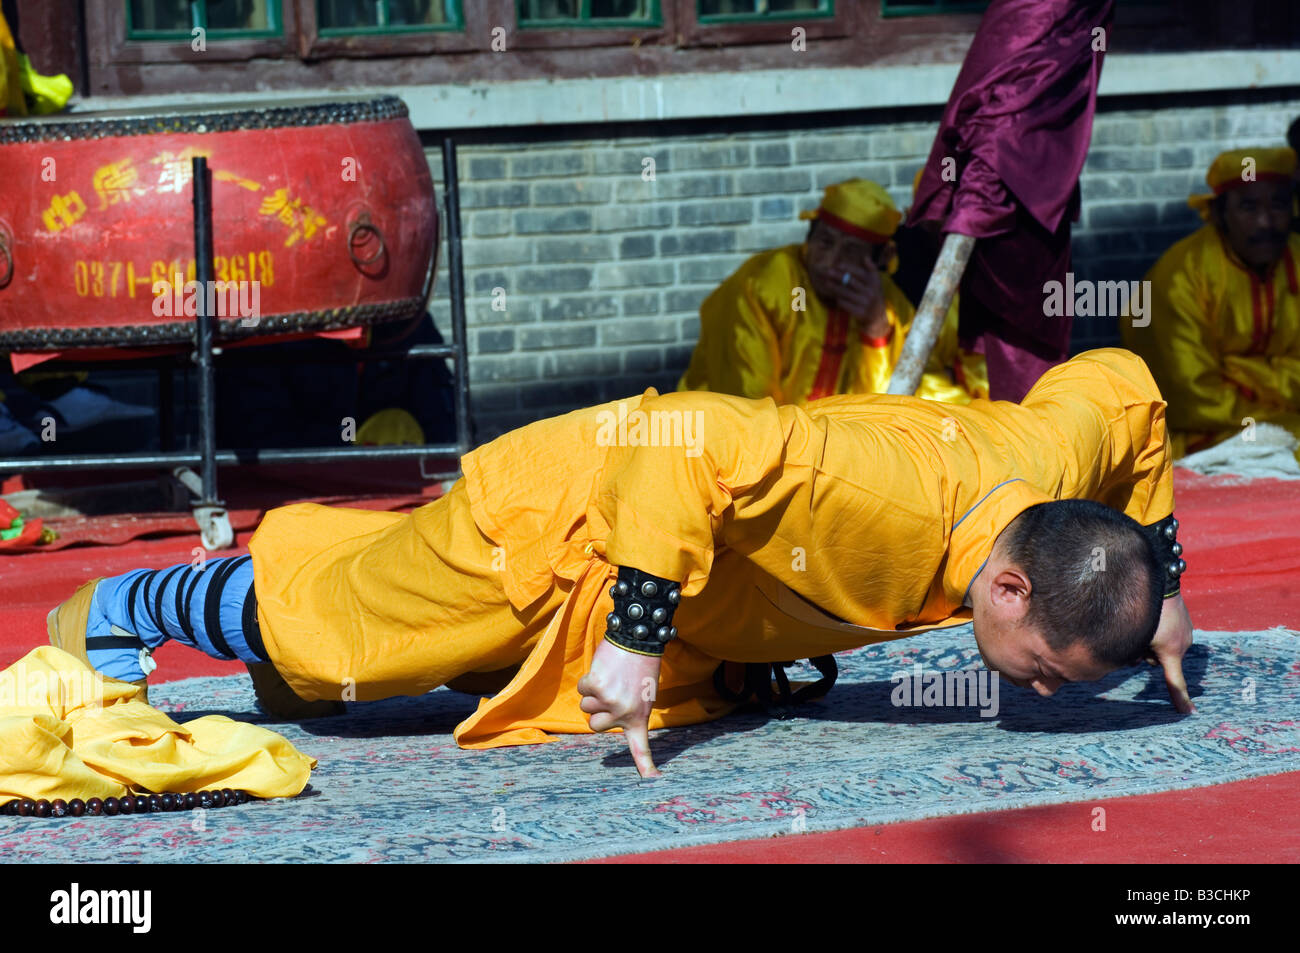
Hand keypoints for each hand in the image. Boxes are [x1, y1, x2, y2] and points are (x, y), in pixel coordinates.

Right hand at [577, 637, 662, 777]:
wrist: (637, 639)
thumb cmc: (640, 667)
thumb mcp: (643, 695)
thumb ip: (627, 711)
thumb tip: (606, 718)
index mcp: (639, 717)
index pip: (641, 747)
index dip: (644, 766)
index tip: (652, 780)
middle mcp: (623, 713)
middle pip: (595, 724)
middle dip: (597, 710)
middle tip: (612, 691)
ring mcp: (609, 700)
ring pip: (586, 705)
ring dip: (593, 692)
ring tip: (611, 677)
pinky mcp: (596, 685)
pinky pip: (583, 688)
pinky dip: (589, 678)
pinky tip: (604, 669)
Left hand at [836, 252, 888, 339]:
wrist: (877, 316)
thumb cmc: (873, 295)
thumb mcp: (876, 282)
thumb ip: (872, 269)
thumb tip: (865, 257)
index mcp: (875, 283)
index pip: (860, 273)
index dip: (848, 268)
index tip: (837, 265)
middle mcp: (871, 292)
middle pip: (851, 282)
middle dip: (838, 276)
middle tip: (828, 272)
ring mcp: (865, 303)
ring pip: (846, 293)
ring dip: (835, 287)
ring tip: (827, 283)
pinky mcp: (860, 313)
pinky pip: (845, 304)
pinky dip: (839, 300)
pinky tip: (835, 296)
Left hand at [1145, 593, 1194, 712]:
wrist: (1159, 581)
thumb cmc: (1148, 612)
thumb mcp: (1141, 638)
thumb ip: (1137, 654)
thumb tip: (1136, 664)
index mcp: (1173, 650)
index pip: (1175, 681)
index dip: (1180, 698)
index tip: (1189, 713)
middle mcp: (1182, 641)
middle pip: (1157, 659)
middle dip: (1145, 654)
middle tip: (1136, 640)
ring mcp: (1184, 628)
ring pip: (1159, 643)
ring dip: (1149, 639)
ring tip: (1141, 624)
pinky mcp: (1181, 616)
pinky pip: (1165, 629)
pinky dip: (1157, 628)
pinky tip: (1150, 615)